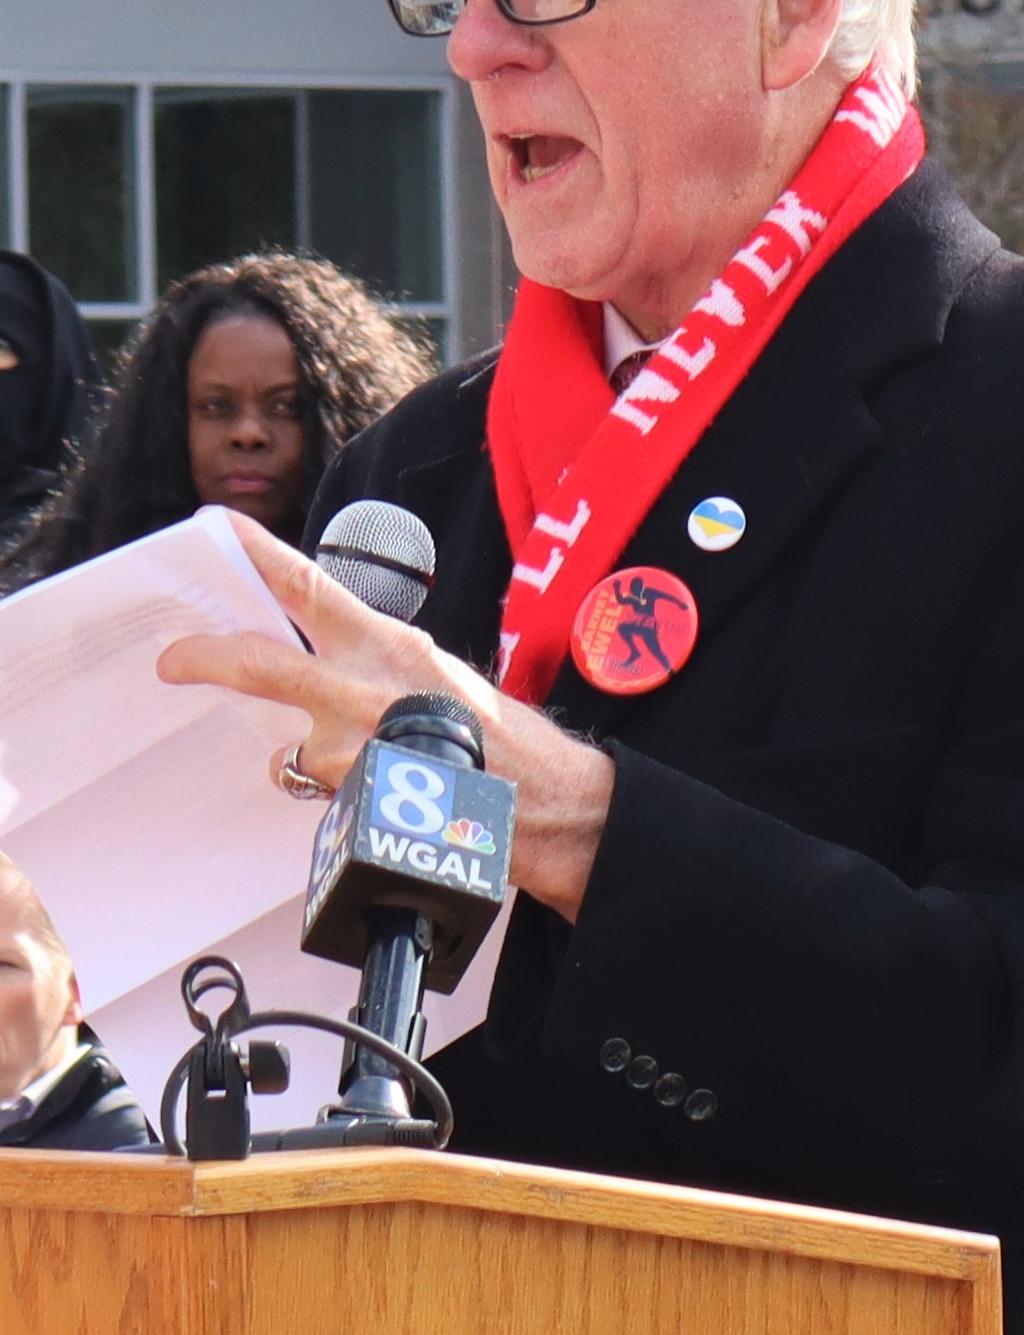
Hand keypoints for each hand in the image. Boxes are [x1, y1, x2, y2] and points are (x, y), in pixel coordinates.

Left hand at [156, 510, 612, 920]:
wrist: (542, 806)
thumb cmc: (505, 740)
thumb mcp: (441, 675)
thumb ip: (380, 663)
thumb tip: (333, 660)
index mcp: (388, 645)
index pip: (307, 586)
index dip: (254, 553)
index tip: (214, 528)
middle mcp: (359, 689)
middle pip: (255, 663)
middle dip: (202, 657)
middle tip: (170, 660)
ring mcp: (347, 749)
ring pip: (288, 747)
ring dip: (305, 755)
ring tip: (357, 767)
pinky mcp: (344, 804)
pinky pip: (318, 795)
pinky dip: (337, 796)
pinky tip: (380, 802)